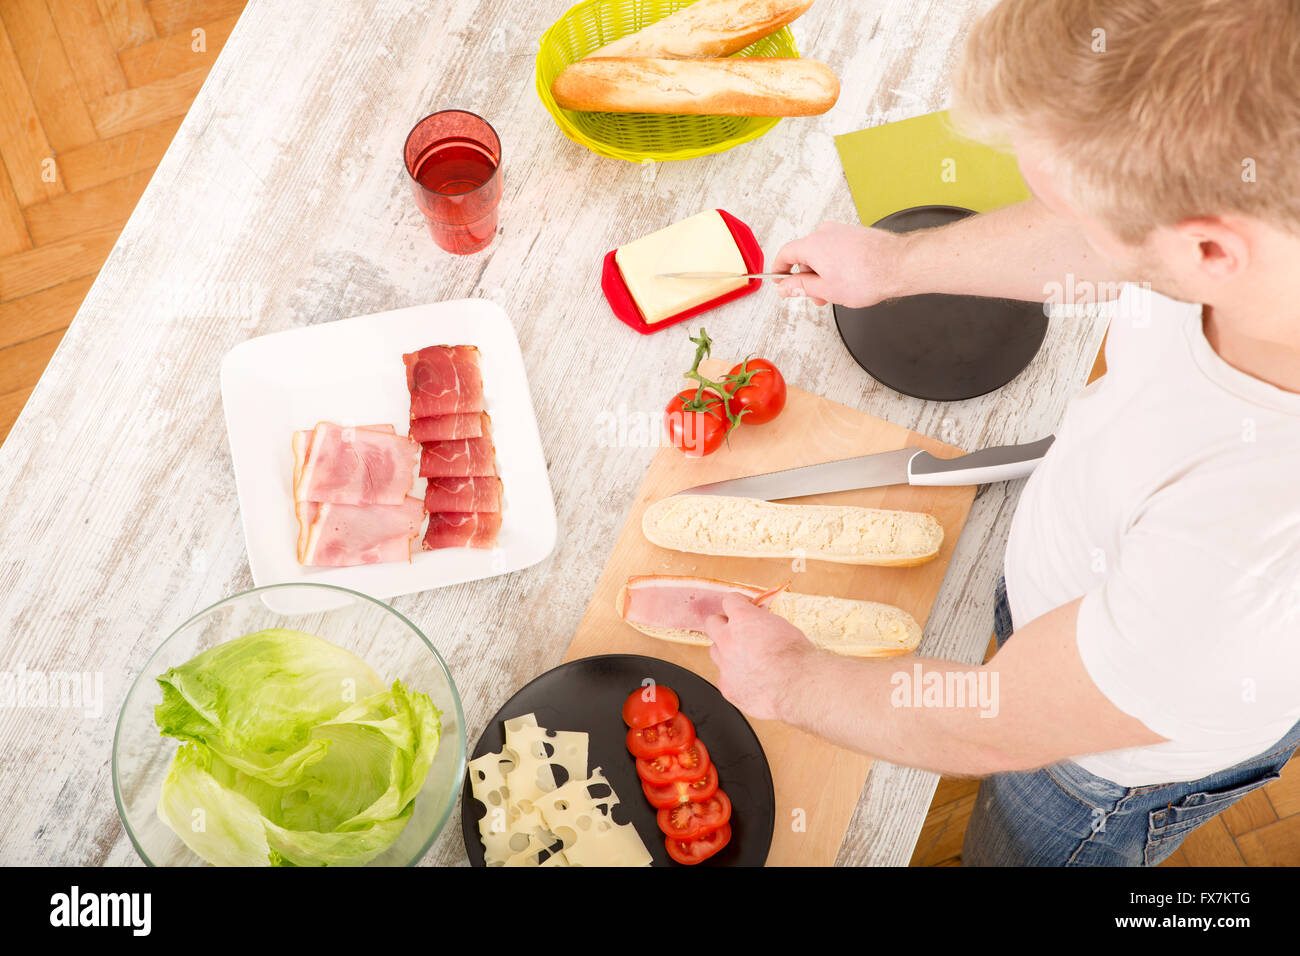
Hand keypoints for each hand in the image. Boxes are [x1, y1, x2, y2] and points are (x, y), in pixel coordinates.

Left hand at [703, 593, 815, 720]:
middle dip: (723, 624)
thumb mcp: (784, 627)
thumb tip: (761, 622)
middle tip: (736, 629)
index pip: (730, 601)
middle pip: (712, 623)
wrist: (799, 688)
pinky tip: (749, 679)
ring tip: (745, 657)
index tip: (744, 607)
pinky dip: (734, 676)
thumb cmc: (797, 659)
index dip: (739, 603)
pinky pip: (724, 677)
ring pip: (715, 651)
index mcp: (744, 619)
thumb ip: (764, 622)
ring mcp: (725, 664)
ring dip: (726, 651)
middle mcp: (729, 639)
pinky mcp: (727, 686)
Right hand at [773, 222, 907, 307]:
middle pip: (804, 255)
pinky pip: (836, 249)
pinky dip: (836, 265)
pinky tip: (849, 280)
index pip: (785, 254)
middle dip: (807, 278)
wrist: (899, 264)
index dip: (779, 270)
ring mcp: (841, 231)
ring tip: (838, 291)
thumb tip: (785, 287)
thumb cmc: (868, 276)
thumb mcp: (826, 290)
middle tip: (817, 296)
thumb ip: (800, 287)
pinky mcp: (854, 234)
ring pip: (822, 254)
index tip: (779, 281)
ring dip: (823, 273)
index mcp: (812, 245)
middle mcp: (825, 233)